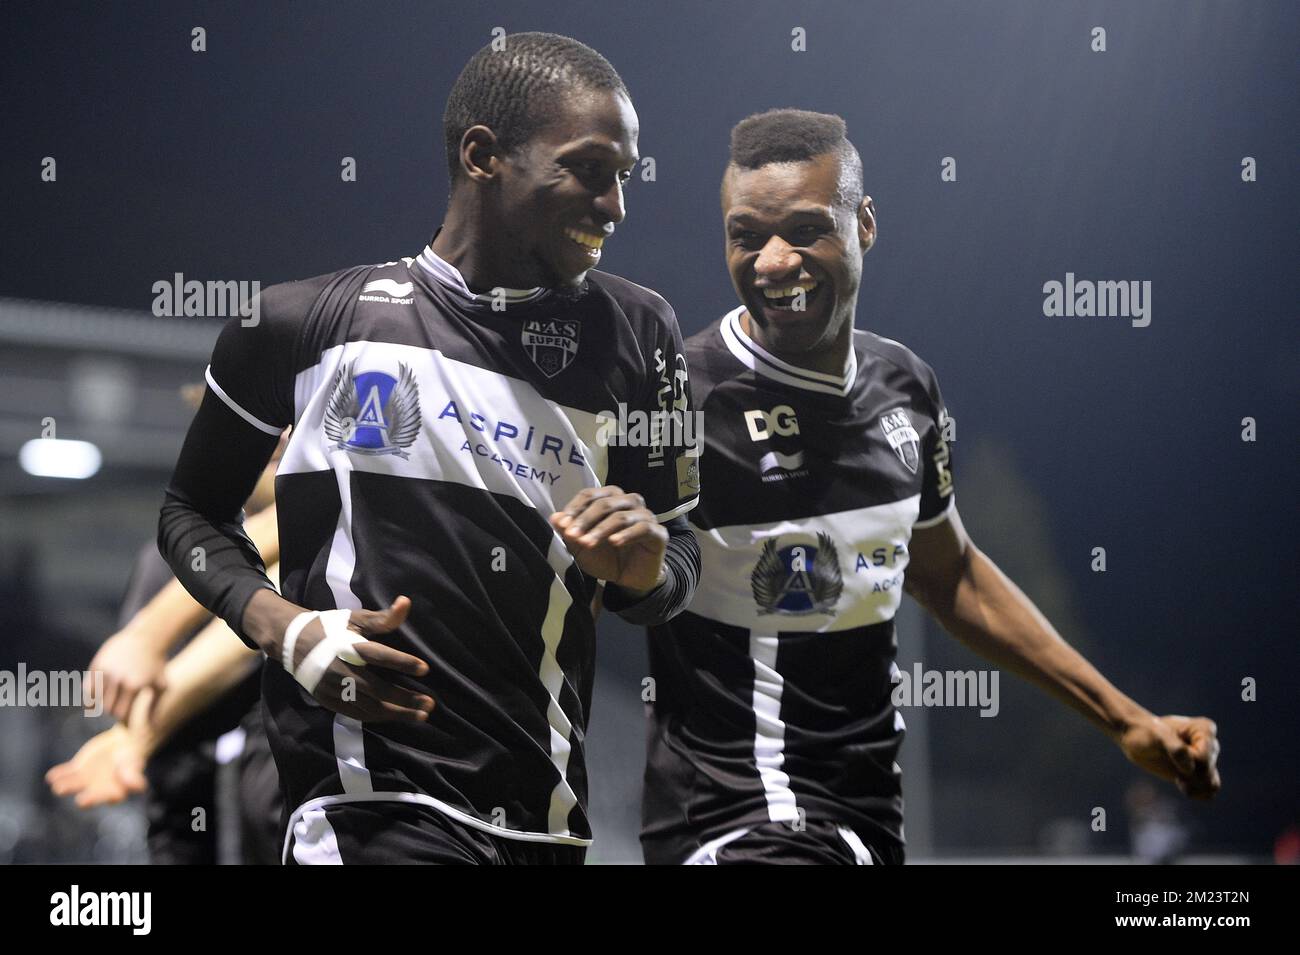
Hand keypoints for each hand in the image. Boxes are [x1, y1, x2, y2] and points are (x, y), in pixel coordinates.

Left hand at [45, 723, 148, 808]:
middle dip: (88, 798)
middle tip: (81, 802)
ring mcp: (87, 780)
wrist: (121, 742)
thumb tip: (139, 787)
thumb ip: (132, 774)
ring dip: (66, 786)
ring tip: (58, 787)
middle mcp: (99, 789)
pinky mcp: (77, 770)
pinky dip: (59, 775)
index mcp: (116, 789)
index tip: (101, 798)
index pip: (112, 796)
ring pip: (75, 785)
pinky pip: (67, 773)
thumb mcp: (133, 762)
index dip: (106, 798)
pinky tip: (51, 776)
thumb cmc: (130, 754)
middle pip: (92, 795)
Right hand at [87, 627, 167, 721]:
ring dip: (102, 706)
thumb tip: (152, 729)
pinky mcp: (97, 665)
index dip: (124, 723)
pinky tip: (98, 700)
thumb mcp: (161, 685)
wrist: (147, 637)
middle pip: (107, 709)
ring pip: (95, 700)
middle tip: (121, 714)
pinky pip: (88, 688)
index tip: (127, 726)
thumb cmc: (156, 664)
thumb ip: (156, 707)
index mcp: (133, 686)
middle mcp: (117, 679)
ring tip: (113, 706)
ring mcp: (105, 671)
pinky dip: (90, 697)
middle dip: (114, 714)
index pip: (121, 714)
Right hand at [247, 591, 434, 723]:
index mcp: (349, 646)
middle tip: (430, 704)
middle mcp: (341, 670)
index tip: (425, 669)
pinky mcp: (328, 701)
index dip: (402, 662)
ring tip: (421, 716)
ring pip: (368, 707)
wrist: (293, 642)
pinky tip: (396, 717)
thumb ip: (383, 618)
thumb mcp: (356, 619)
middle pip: (377, 689)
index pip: (380, 656)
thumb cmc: (331, 627)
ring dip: (396, 714)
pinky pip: (356, 714)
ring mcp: (333, 689)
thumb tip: (406, 602)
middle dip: (406, 699)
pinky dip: (378, 717)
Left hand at [549, 486, 666, 593]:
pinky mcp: (658, 533)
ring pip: (622, 515)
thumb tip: (554, 518)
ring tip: (587, 543)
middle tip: (571, 535)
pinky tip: (614, 543)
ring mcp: (645, 516)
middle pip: (605, 502)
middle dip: (585, 519)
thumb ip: (570, 533)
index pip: (590, 495)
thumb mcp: (582, 548)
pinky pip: (643, 528)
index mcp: (610, 500)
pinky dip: (626, 535)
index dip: (575, 508)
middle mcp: (629, 502)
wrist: (630, 580)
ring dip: (601, 529)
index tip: (562, 525)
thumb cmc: (606, 558)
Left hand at [1119, 714, 1220, 799]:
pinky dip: (1196, 793)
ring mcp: (1208, 760)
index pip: (1204, 758)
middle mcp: (1211, 744)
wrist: (1138, 740)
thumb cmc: (1147, 733)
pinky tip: (1179, 782)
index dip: (1186, 762)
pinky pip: (1209, 792)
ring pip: (1212, 785)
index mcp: (1205, 729)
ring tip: (1178, 778)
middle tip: (1171, 765)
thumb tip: (1189, 769)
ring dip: (1193, 786)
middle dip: (1188, 775)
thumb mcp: (1158, 736)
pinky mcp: (1201, 773)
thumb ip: (1175, 748)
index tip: (1170, 750)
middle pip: (1208, 773)